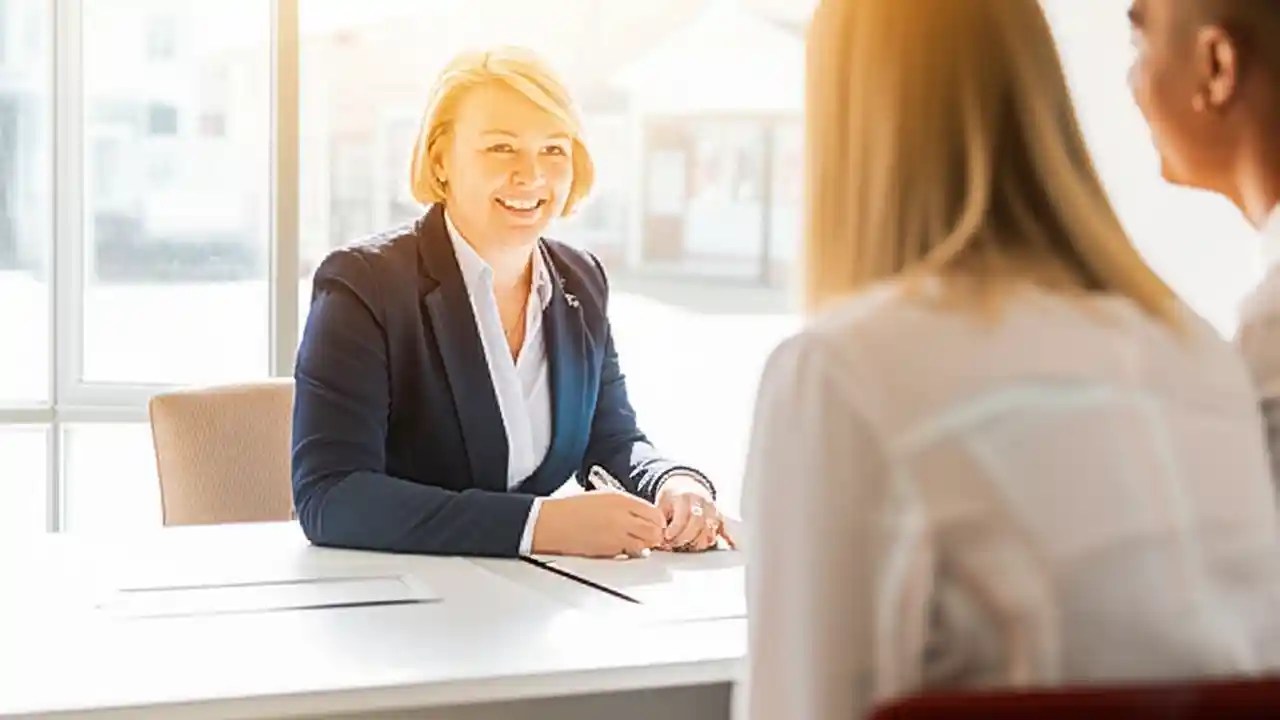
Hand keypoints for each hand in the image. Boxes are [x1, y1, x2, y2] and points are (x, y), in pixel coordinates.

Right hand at [531, 490, 665, 557]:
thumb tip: (643, 515)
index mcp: (621, 500)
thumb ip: (626, 505)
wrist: (553, 522)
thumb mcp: (603, 496)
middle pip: (654, 530)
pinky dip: (633, 552)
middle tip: (651, 535)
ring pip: (646, 544)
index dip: (657, 520)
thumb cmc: (572, 508)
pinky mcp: (609, 550)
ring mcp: (616, 534)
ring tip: (639, 542)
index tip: (655, 523)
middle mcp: (622, 516)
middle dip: (655, 534)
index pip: (654, 512)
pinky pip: (631, 553)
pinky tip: (625, 547)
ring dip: (646, 544)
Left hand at [656, 475, 735, 551]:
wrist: (685, 488)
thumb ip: (660, 519)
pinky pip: (726, 528)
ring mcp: (712, 510)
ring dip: (698, 543)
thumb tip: (657, 536)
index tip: (667, 538)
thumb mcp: (661, 504)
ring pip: (710, 530)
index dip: (675, 530)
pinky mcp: (720, 517)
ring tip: (688, 547)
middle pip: (697, 525)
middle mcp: (701, 502)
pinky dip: (729, 538)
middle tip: (674, 545)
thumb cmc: (671, 501)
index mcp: (684, 497)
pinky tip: (732, 546)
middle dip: (684, 539)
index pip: (683, 516)